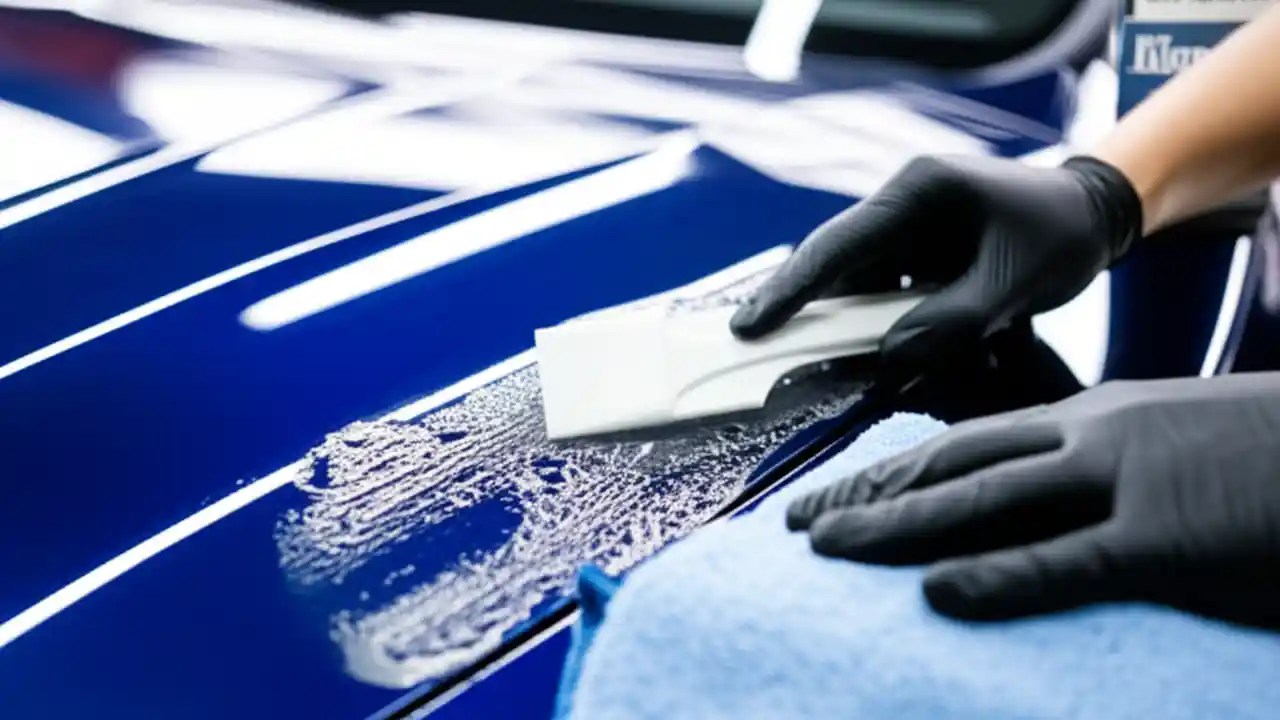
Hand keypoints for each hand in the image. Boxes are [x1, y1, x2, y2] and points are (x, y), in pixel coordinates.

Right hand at [730, 155, 1141, 377]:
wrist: (1098, 215)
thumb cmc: (1061, 236)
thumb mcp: (1013, 284)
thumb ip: (951, 324)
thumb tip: (889, 359)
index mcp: (918, 192)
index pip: (838, 245)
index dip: (789, 289)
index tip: (747, 327)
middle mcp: (902, 206)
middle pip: (838, 268)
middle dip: (806, 314)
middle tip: (758, 353)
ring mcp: (909, 230)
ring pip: (861, 288)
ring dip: (852, 332)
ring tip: (827, 373)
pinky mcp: (921, 255)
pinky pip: (889, 298)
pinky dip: (885, 331)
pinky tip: (884, 363)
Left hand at [787, 374, 1279, 625]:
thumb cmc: (1263, 453)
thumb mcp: (1170, 440)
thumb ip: (1100, 465)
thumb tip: (1038, 502)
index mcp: (1090, 417)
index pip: (966, 441)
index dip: (894, 470)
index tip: (839, 494)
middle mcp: (1090, 438)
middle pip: (952, 464)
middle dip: (870, 495)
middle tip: (800, 525)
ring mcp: (1123, 482)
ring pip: (983, 503)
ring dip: (898, 529)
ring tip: (828, 551)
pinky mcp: (1164, 538)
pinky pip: (1063, 561)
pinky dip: (997, 578)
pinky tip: (940, 594)